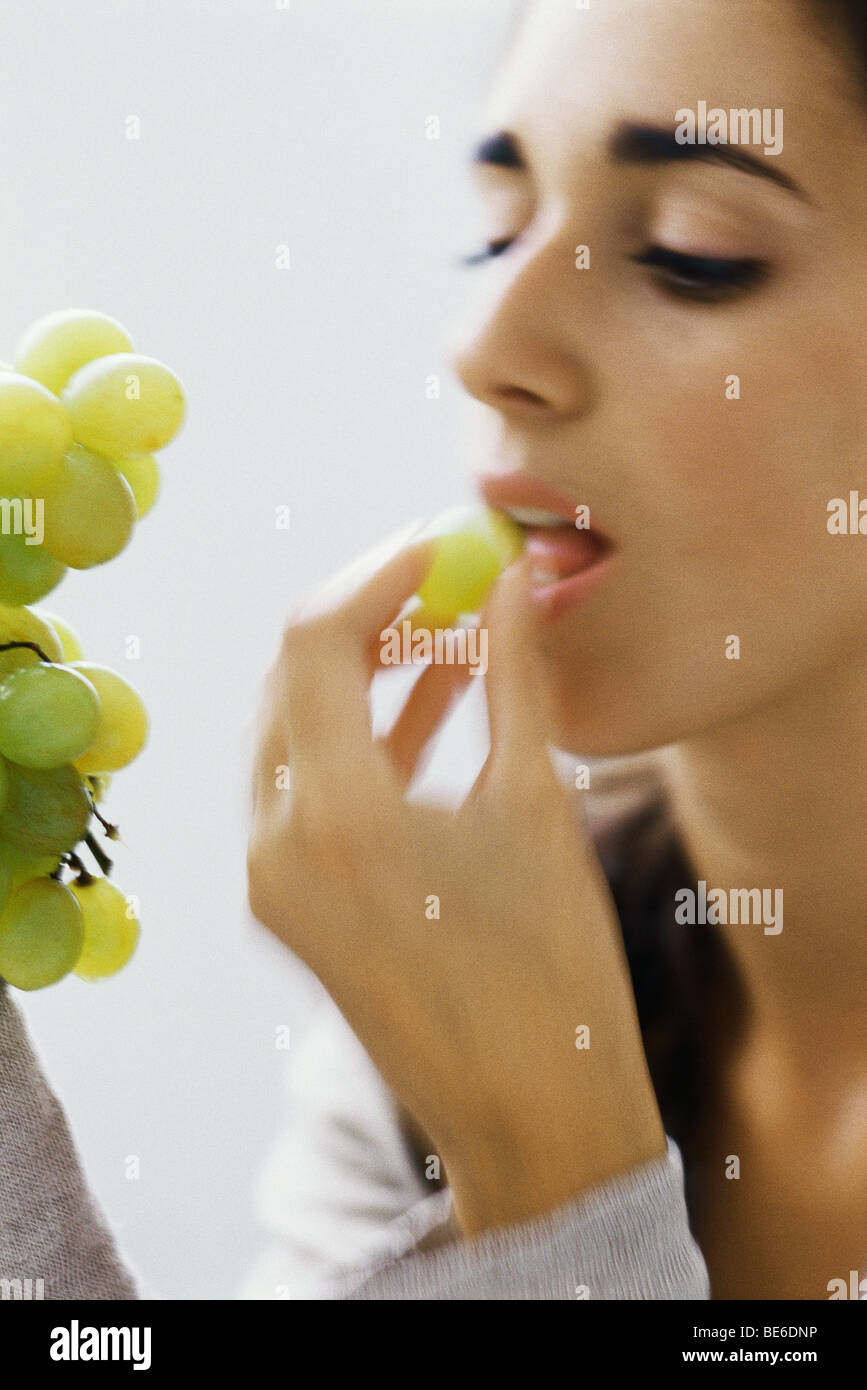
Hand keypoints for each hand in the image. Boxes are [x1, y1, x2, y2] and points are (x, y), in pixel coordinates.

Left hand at [247, 533, 665, 1235]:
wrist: (531, 1121)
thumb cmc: (552, 977)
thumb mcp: (535, 807)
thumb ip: (511, 677)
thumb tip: (512, 582)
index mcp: (334, 819)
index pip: (318, 641)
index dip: (380, 576)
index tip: (441, 546)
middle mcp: (276, 846)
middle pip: (294, 680)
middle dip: (369, 619)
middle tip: (447, 583)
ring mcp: (271, 882)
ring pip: (294, 731)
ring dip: (366, 676)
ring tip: (454, 634)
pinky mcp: (288, 906)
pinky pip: (307, 790)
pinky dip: (362, 740)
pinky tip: (434, 702)